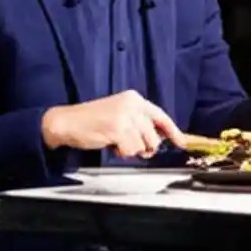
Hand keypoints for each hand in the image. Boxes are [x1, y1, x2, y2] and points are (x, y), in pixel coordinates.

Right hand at [41, 90, 184, 157]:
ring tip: (116, 142)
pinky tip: (111, 145)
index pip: (161, 116)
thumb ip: (140, 123)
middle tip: (128, 145)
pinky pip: (131, 150)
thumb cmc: (93, 121)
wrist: (67, 122)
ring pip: (143, 145)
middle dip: (145, 147)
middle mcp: (132, 104)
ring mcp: (125, 116)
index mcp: (134, 99)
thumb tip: (160, 139)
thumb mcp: (120, 115)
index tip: (182, 142)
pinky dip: (122, 152)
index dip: (173, 131)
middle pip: (154, 136)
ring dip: (130, 150)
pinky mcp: (117, 128)